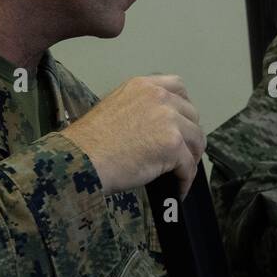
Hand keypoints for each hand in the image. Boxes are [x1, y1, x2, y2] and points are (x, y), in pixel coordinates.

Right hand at [60, 75, 204, 195]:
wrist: (80, 161)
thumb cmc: (89, 143)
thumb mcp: (114, 108)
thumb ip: (139, 109)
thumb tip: (157, 128)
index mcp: (143, 86)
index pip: (177, 87)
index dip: (184, 108)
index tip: (182, 124)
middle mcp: (158, 97)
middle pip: (192, 115)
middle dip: (190, 135)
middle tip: (184, 154)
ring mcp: (168, 120)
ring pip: (196, 140)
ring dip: (191, 158)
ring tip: (181, 174)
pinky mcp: (173, 145)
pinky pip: (189, 166)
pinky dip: (185, 180)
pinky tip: (178, 190)